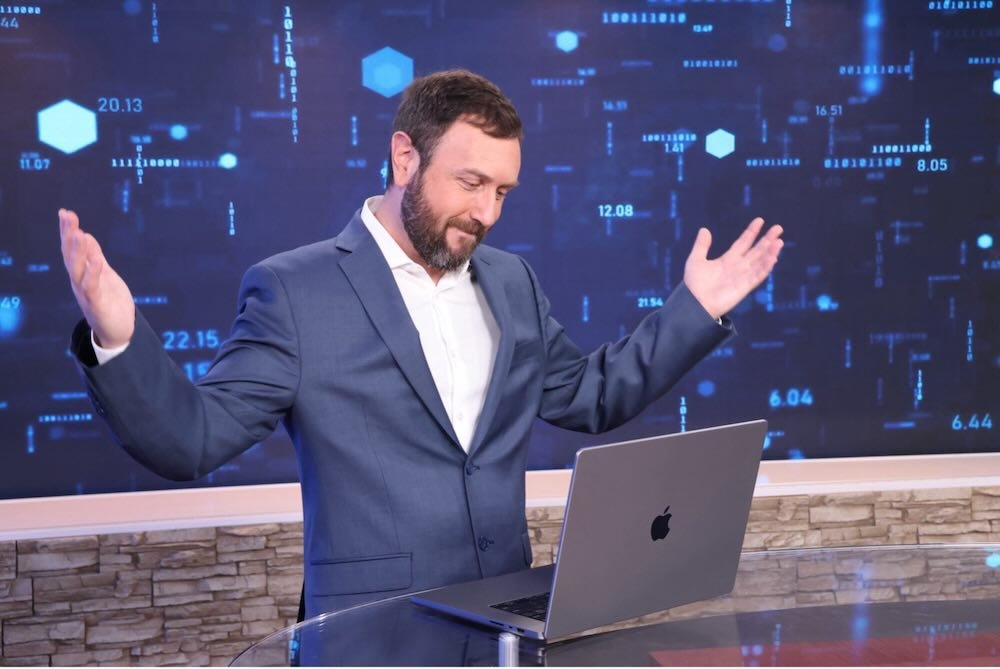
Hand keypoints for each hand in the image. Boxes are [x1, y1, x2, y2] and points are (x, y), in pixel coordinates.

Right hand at [59, 209, 134, 348]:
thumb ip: (95, 256)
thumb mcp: (104, 274)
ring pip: (78, 270)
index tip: (65, 212)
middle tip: (67, 216)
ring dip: (77, 252)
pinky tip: (96, 260)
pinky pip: (92, 287)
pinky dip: (92, 273)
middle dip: (69, 236)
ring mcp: (86, 293)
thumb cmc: (110, 302)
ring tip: (78, 233)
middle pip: (71, 256)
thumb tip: (86, 235)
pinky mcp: (97, 304)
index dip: (68, 231)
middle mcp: (79, 282)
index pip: (72, 249)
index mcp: (81, 274)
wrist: (117, 331)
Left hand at [683, 217, 783, 319]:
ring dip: (770, 252)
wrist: (694, 303)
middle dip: (767, 240)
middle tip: (778, 228)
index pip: (743, 243)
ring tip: (779, 241)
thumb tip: (704, 229)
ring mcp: (742, 277)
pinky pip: (758, 275)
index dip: (751, 232)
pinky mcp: (744, 287)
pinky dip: (765, 267)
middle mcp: (738, 267)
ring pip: (760, 262)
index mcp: (727, 260)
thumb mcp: (696, 260)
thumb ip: (701, 245)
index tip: (760, 221)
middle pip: (756, 250)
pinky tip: (773, 258)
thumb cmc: (694, 284)